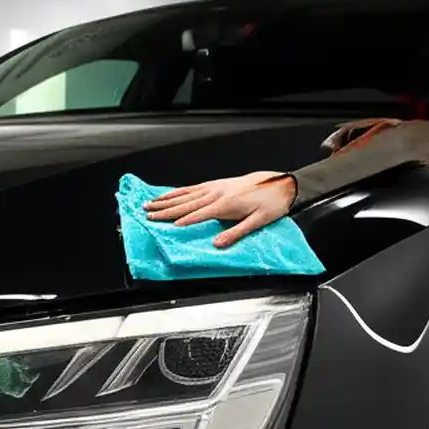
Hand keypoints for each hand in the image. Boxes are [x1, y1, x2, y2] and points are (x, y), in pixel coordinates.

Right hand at [143, 171, 296, 247]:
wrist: (281, 184)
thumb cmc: (271, 204)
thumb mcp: (258, 222)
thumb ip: (236, 233)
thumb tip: (217, 244)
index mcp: (225, 205)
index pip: (198, 215)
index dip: (182, 221)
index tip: (167, 226)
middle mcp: (217, 194)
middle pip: (186, 204)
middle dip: (165, 210)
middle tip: (148, 215)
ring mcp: (215, 187)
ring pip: (185, 194)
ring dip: (166, 200)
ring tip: (150, 204)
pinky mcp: (217, 184)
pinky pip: (193, 188)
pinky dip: (178, 191)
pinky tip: (168, 194)